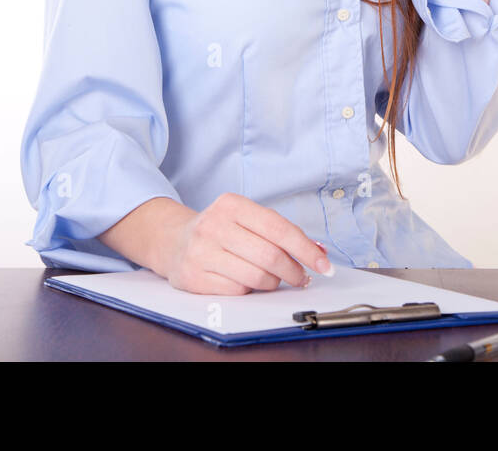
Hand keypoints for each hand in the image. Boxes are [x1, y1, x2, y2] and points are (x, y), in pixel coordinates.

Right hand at [157, 192, 332, 294]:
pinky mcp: (194, 277)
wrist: (173, 240)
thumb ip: (280, 231)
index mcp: (231, 204)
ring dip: (273, 282)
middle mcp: (214, 225)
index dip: (306, 249)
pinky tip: (245, 280)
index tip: (324, 265)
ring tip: (272, 278)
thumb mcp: (246, 219)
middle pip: (270, 256)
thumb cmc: (220, 230)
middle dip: (294, 271)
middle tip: (302, 277)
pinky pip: (237, 291)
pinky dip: (249, 290)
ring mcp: (201, 252)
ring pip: (256, 277)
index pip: (279, 228)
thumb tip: (318, 251)